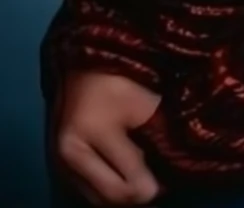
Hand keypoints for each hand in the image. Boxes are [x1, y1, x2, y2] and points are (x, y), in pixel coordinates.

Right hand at [55, 71, 161, 205]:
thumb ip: (155, 140)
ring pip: (96, 197)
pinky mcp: (59, 164)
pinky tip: (126, 177)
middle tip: (160, 186)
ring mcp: (59, 163)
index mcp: (87, 140)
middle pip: (107, 196)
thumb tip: (160, 178)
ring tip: (145, 181)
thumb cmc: (121, 80)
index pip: (123, 180)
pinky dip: (107, 187)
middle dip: (135, 194)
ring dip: (121, 194)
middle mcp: (67, 158)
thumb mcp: (143, 106)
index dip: (148, 187)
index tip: (168, 184)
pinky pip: (86, 189)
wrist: (88, 65)